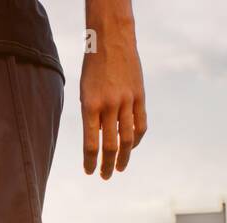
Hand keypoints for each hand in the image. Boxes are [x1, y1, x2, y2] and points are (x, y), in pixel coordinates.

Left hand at [80, 20, 146, 178]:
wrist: (112, 40)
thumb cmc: (94, 68)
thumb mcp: (85, 92)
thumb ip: (91, 116)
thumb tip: (99, 140)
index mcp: (90, 106)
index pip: (90, 143)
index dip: (90, 162)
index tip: (89, 172)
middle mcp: (109, 106)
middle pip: (110, 145)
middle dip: (107, 165)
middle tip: (105, 177)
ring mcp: (126, 101)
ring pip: (128, 138)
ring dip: (123, 157)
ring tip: (119, 168)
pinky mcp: (140, 96)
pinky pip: (140, 124)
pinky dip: (137, 139)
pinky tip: (131, 147)